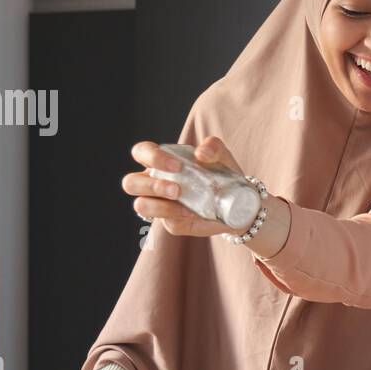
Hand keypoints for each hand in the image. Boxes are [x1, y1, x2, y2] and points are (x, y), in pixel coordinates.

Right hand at [125, 137, 243, 237]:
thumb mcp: (221, 155)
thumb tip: (201, 153)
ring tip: (181, 200)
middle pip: (130, 183)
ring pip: (141, 205)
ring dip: (159, 205)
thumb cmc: (223, 173)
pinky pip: (165, 222)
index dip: (151, 157)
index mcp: (161, 161)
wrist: (240, 201)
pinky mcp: (172, 222)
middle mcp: (155, 182)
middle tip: (177, 189)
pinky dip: (177, 217)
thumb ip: (213, 147)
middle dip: (150, 185)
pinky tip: (193, 213)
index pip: (141, 152)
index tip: (176, 165)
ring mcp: (161, 204)